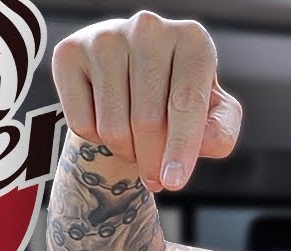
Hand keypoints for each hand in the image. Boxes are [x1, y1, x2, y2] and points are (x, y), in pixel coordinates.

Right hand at [52, 11, 241, 191]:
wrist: (131, 73)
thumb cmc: (178, 96)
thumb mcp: (212, 113)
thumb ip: (220, 131)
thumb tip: (207, 143)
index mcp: (192, 39)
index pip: (186, 103)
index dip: (181, 149)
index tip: (174, 182)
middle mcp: (149, 29)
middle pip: (147, 120)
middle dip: (152, 160)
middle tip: (156, 176)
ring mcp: (106, 37)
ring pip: (112, 127)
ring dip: (126, 152)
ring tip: (135, 142)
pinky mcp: (70, 53)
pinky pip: (82, 123)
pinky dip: (96, 140)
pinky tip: (108, 120)